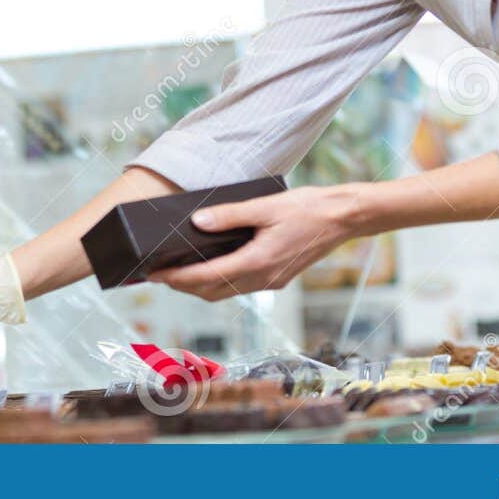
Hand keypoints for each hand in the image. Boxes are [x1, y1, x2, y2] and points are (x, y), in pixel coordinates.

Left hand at [149, 186, 356, 301]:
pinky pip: (241, 286)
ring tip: (179, 273)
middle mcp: (263, 278)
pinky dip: (220, 282)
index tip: (154, 274)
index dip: (177, 278)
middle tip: (159, 274)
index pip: (206, 278)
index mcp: (258, 262)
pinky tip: (213, 266)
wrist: (344, 218)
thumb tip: (197, 223)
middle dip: (183, 287)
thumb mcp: (265, 206)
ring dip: (201, 287)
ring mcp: (272, 281)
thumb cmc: (308, 209)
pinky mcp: (278, 277)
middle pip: (212, 292)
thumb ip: (229, 215)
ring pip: (227, 292)